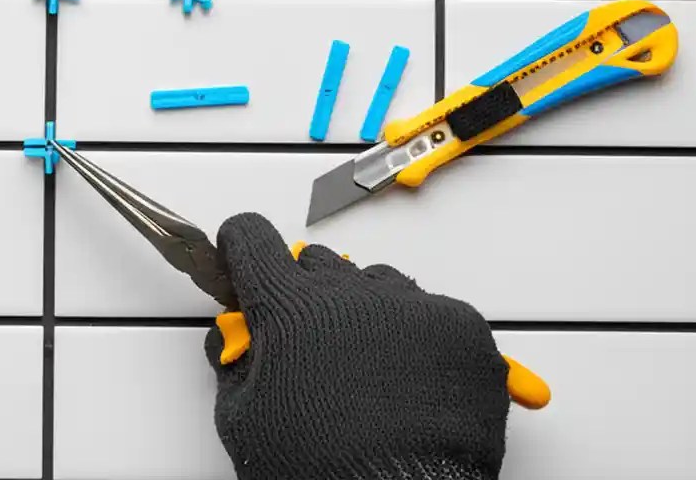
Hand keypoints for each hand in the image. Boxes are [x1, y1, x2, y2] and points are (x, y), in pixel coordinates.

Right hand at [205, 214, 508, 479]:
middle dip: (304, 293)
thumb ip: (233, 363)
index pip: (253, 238)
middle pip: (316, 262)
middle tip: (307, 343)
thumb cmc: (324, 469)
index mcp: (289, 308)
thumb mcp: (244, 421)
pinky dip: (418, 337)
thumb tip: (234, 339)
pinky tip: (410, 380)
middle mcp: (350, 293)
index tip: (243, 256)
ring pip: (376, 283)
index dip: (243, 247)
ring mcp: (411, 305)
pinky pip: (431, 311)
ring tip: (366, 369)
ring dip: (364, 312)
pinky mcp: (461, 326)